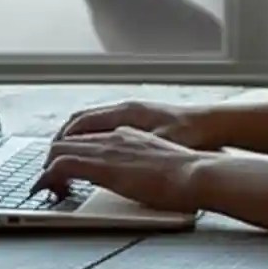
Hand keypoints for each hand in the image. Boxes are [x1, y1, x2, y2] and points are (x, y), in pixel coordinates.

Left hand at [32, 126, 208, 213]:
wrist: (197, 172)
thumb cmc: (187, 171)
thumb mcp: (158, 158)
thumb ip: (140, 160)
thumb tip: (137, 173)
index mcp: (127, 131)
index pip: (86, 133)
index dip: (71, 148)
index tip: (67, 167)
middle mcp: (113, 134)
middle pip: (68, 137)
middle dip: (53, 156)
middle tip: (52, 178)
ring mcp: (107, 148)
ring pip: (59, 148)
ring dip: (49, 166)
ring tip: (48, 185)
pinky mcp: (103, 165)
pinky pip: (62, 164)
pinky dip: (49, 176)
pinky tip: (50, 187)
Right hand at [53, 99, 214, 149]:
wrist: (217, 126)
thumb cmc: (190, 135)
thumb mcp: (155, 146)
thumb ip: (125, 151)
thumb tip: (97, 158)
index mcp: (126, 112)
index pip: (80, 123)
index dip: (61, 141)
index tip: (50, 157)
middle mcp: (126, 109)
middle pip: (81, 120)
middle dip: (62, 139)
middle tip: (50, 159)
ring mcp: (133, 113)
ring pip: (93, 122)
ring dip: (76, 138)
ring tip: (65, 156)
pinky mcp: (141, 120)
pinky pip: (105, 125)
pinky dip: (91, 137)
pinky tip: (94, 151)